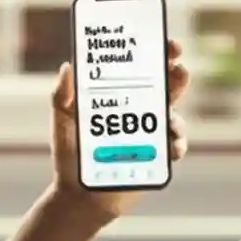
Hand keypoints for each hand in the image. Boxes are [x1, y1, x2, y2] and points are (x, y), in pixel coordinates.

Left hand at [49, 39, 190, 221]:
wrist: (78, 197)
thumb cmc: (69, 157)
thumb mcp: (63, 123)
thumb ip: (62, 97)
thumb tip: (67, 66)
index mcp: (119, 98)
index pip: (143, 70)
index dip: (158, 54)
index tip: (167, 43)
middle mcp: (139, 113)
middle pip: (166, 88)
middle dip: (178, 74)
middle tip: (178, 68)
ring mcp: (150, 136)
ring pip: (174, 117)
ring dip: (177, 114)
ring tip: (169, 120)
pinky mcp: (157, 158)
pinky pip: (175, 147)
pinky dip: (177, 143)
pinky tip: (170, 145)